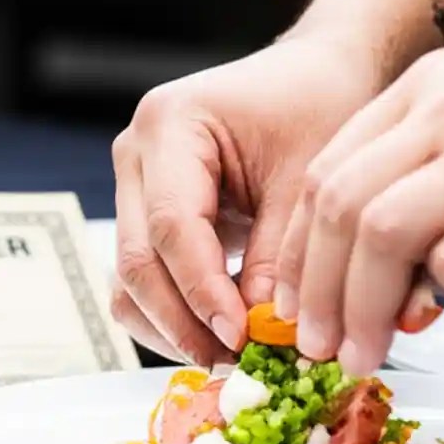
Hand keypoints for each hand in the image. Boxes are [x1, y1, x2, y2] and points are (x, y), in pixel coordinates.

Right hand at [109, 36, 382, 365]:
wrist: (309, 81)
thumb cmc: (314, 107)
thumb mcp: (308, 178)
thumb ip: (279, 254)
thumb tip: (263, 331)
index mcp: (171, 125)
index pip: (171, 226)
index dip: (202, 290)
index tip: (240, 336)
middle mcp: (136, 154)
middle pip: (137, 260)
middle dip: (183, 321)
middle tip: (234, 362)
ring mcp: (133, 187)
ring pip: (129, 282)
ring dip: (173, 328)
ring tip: (230, 356)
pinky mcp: (145, 217)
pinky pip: (143, 282)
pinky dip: (175, 316)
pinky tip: (220, 335)